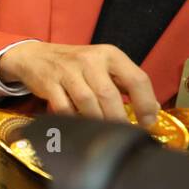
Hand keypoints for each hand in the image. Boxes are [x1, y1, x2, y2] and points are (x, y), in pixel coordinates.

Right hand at [0, 41, 158, 124]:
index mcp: (110, 55)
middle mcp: (90, 60)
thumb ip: (127, 84)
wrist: (35, 56)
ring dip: (97, 121)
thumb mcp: (104, 66)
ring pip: (87, 102)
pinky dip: (74, 120)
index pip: (137, 79)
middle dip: (119, 119)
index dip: (146, 104)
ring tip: (104, 132)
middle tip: (124, 133)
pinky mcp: (49, 83)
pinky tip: (80, 124)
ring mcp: (67, 71)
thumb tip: (153, 108)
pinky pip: (64, 108)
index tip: (148, 122)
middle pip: (109, 95)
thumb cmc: (76, 65)